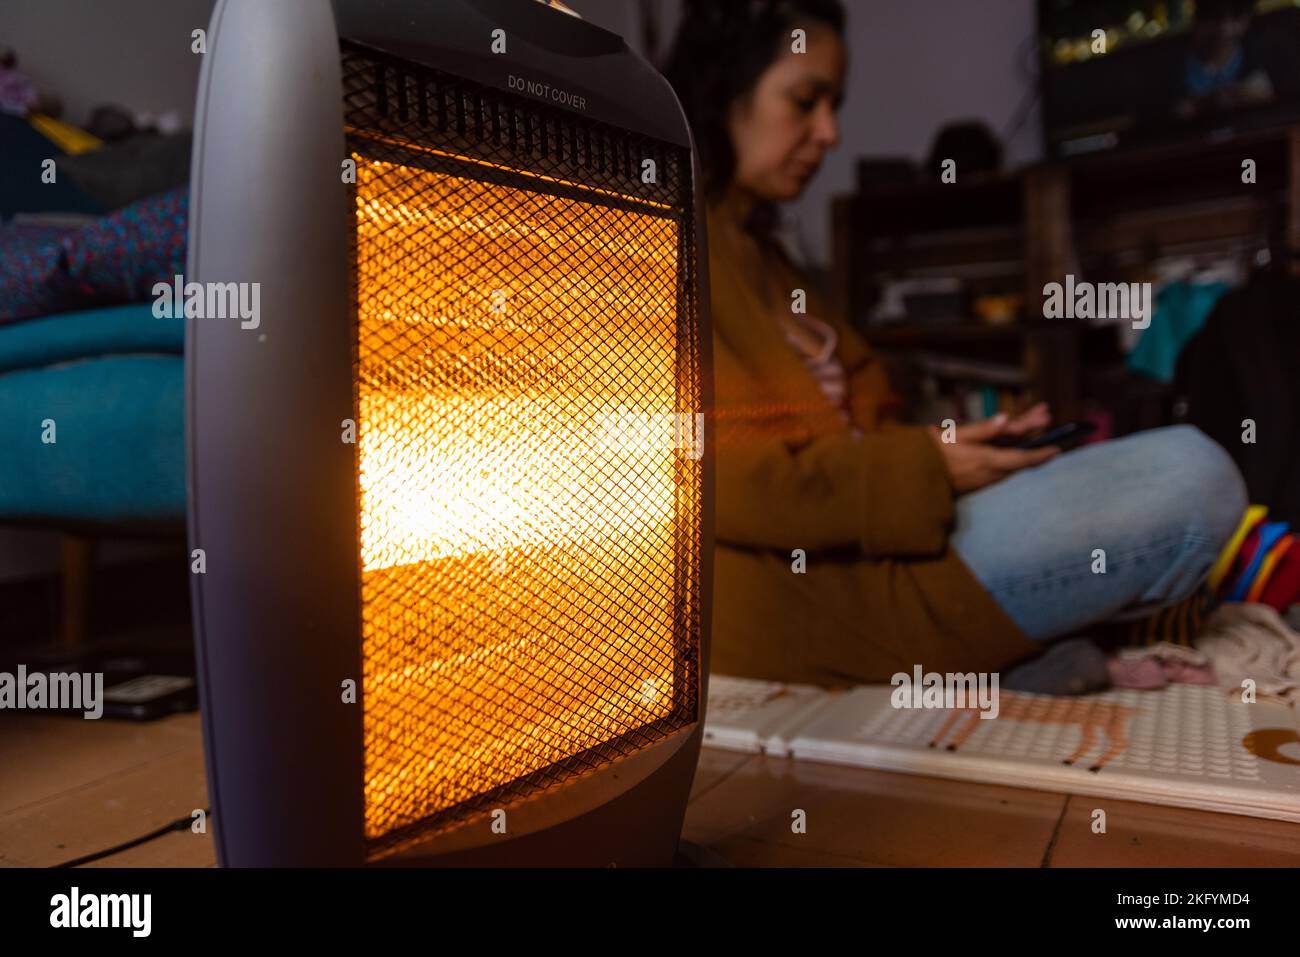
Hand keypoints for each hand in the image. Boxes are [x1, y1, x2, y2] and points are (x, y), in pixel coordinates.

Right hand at [926, 404, 1059, 493]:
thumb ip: (982, 430)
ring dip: (1023, 442)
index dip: (1042, 454)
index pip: (1022, 458)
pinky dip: (1011, 451)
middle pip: (1020, 456)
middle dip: (1035, 437)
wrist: (912, 478)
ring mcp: (983, 479)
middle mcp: (989, 473)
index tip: (1058, 448)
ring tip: (1032, 422)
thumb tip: (1005, 419)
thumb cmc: (931, 454)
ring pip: (1011, 460)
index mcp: (986, 460)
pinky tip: (1013, 440)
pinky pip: (1001, 465)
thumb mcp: (955, 436)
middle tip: (1045, 416)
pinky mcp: (977, 480)